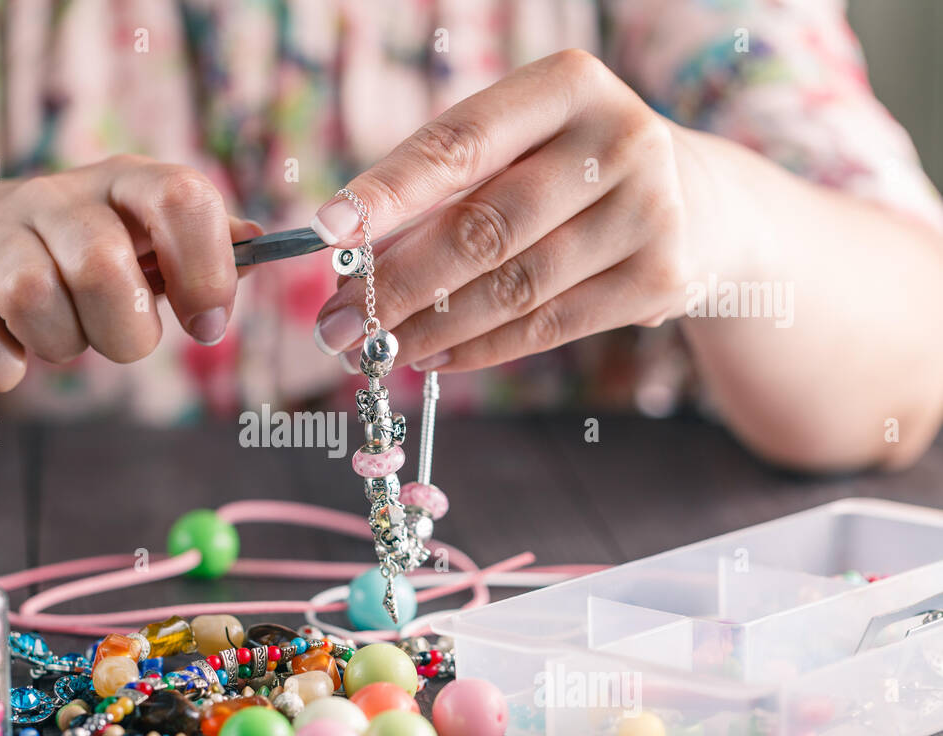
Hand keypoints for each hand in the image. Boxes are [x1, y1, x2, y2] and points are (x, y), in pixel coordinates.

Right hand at [0, 155, 257, 390]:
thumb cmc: (75, 252)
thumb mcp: (143, 235)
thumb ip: (202, 243)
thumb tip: (261, 242)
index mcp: (124, 182)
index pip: (180, 197)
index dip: (205, 270)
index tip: (206, 325)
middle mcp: (56, 197)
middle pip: (100, 264)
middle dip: (124, 331)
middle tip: (122, 337)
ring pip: (33, 299)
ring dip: (62, 346)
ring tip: (62, 337)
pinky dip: (2, 367)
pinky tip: (11, 355)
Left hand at [311, 49, 701, 371]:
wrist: (699, 201)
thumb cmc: (572, 169)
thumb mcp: (520, 149)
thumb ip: (447, 189)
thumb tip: (355, 259)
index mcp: (569, 86)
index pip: (460, 144)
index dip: (388, 191)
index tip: (327, 231)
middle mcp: (619, 140)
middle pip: (483, 227)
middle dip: (396, 284)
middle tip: (336, 324)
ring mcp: (649, 211)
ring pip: (512, 287)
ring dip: (430, 328)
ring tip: (374, 350)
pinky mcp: (661, 278)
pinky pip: (548, 326)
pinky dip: (479, 349)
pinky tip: (432, 358)